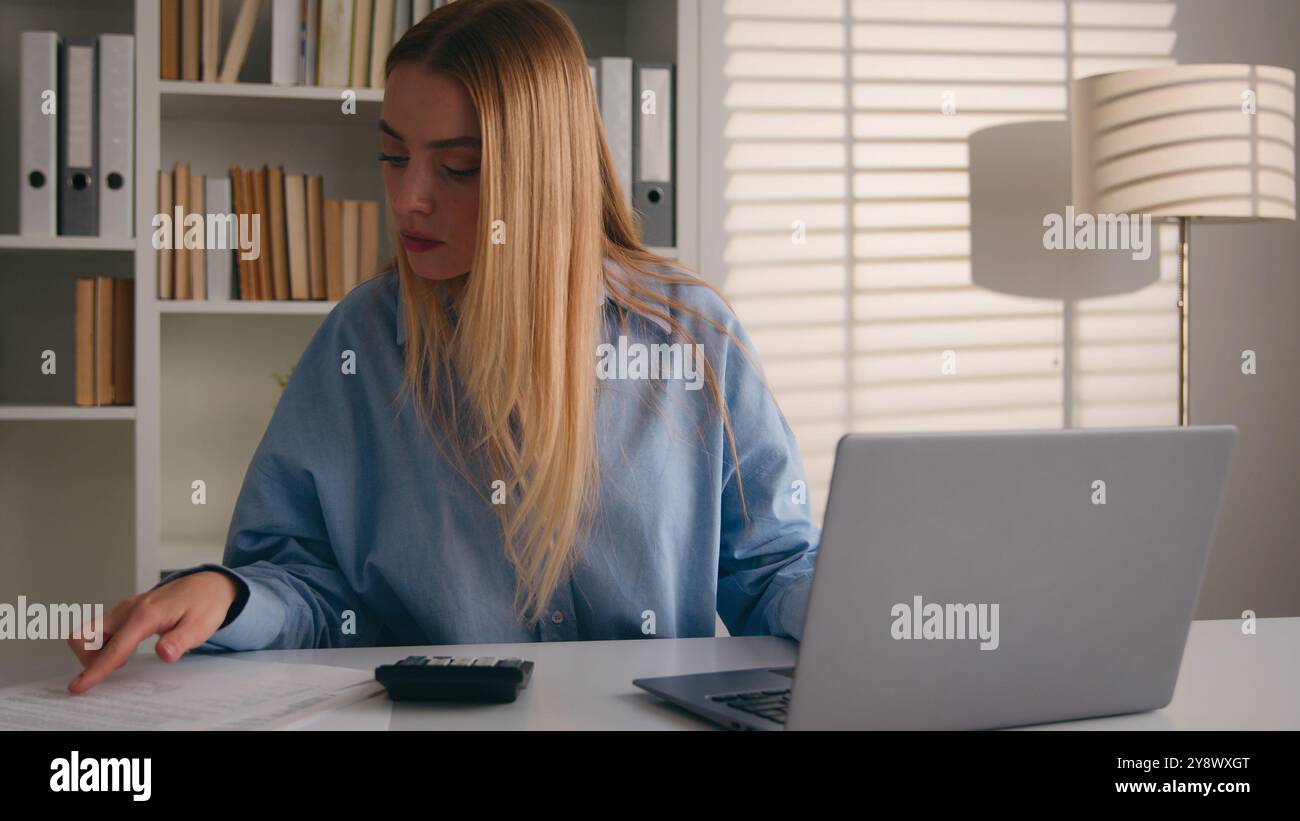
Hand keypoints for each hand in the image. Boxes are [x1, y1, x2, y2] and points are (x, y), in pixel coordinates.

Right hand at [66, 570, 238, 693]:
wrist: (207, 585)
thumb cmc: (205, 605)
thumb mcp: (200, 626)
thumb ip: (180, 640)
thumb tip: (164, 654)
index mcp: (145, 615)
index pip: (114, 647)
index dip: (96, 669)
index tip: (78, 686)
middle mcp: (128, 609)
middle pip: (84, 635)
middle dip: (89, 658)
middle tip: (115, 667)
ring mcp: (124, 609)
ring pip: (89, 632)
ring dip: (95, 651)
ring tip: (123, 660)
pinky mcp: (125, 611)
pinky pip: (100, 629)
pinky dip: (102, 644)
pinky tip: (124, 650)